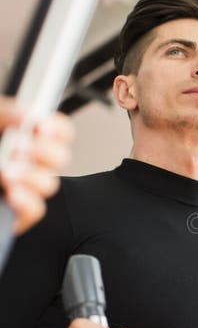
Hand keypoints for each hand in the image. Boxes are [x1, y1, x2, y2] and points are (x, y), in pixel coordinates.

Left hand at [0, 98, 73, 233]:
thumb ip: (6, 112)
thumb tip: (29, 112)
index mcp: (19, 139)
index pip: (56, 132)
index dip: (57, 128)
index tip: (41, 127)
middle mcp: (23, 163)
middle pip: (60, 157)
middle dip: (46, 152)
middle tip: (21, 149)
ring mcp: (21, 191)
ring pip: (50, 184)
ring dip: (32, 176)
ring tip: (8, 172)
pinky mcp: (16, 215)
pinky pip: (36, 210)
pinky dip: (26, 201)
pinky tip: (11, 192)